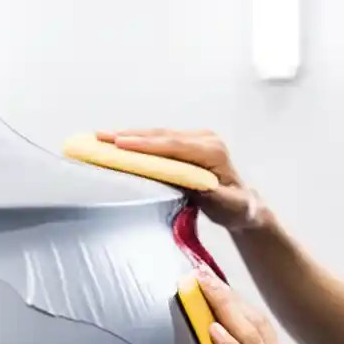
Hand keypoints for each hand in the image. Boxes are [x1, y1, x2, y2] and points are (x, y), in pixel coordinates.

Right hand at [96, 129, 265, 230]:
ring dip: (129, 135)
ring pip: (158, 135)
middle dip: (129, 136)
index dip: (147, 145)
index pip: (175, 146)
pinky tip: (116, 141)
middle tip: (99, 137)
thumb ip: (213, 195)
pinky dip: (137, 140)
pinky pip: (159, 140)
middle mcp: (205, 139)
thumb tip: (197, 184)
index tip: (120, 144)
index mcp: (213, 151)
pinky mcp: (187, 142)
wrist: (244, 205)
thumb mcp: (228, 206)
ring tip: (100, 137)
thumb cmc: (236, 208)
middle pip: (162, 136)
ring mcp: (196, 138)